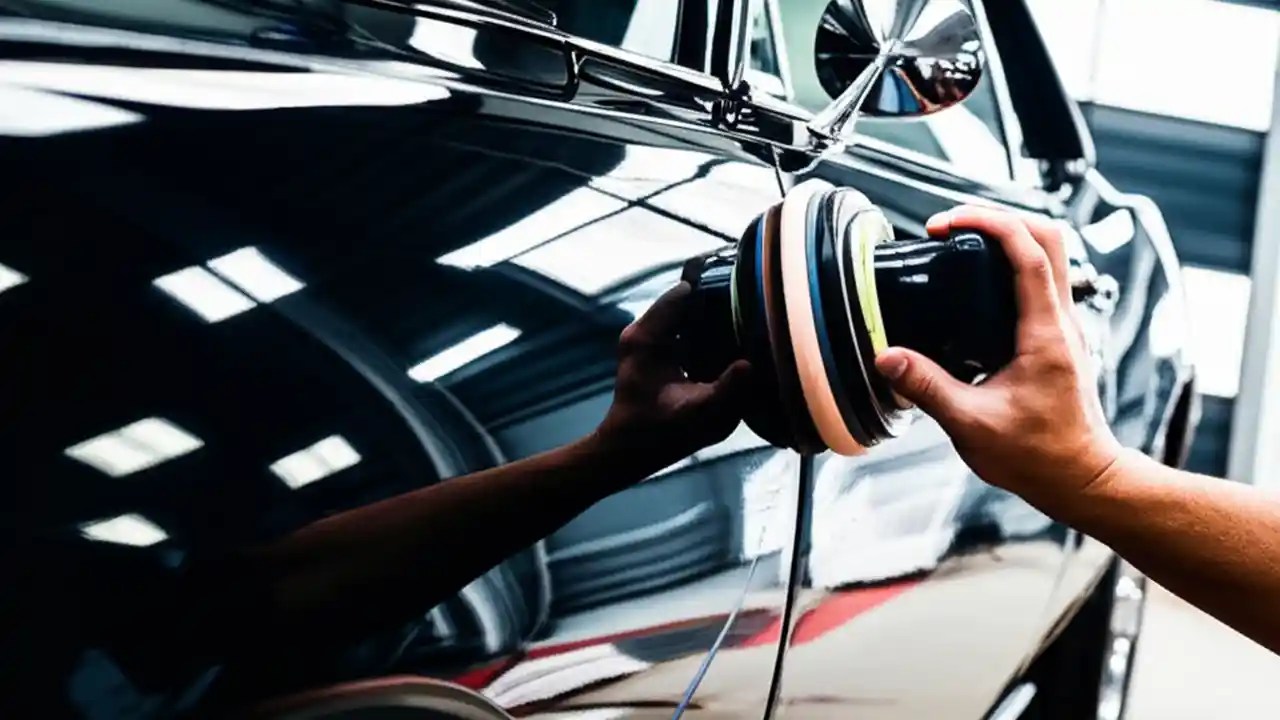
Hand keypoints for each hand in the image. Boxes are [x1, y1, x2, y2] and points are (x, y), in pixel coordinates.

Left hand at [594, 282, 750, 477]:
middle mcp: (644, 332)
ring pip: (686, 315)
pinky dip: (705, 333)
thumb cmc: (658, 433)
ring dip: (713, 318)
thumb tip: (749, 365)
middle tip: (755, 307)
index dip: (715, 288)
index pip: (683, 293)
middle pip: (687, 301)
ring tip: (749, 321)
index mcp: (647, 338)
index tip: (748, 290)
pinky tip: (731, 343)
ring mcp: (648, 340)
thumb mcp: (697, 415)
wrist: (629, 450)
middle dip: (718, 301)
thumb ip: (724, 391)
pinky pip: (685, 331)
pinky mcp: (657, 352)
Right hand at [874, 207, 1122, 508]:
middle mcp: (1061, 322)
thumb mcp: (971, 425)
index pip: (1029, 254)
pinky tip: (973, 284)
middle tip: (951, 226)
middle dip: (999, 217)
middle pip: (1047, 238)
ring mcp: (1062, 328)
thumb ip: (926, 387)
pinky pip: (1038, 282)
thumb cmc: (1038, 457)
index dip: (989, 224)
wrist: (1079, 479)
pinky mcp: (1054, 339)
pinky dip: (1009, 265)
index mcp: (1046, 334)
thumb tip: (887, 357)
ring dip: (1007, 237)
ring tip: (959, 243)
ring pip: (1047, 256)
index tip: (946, 224)